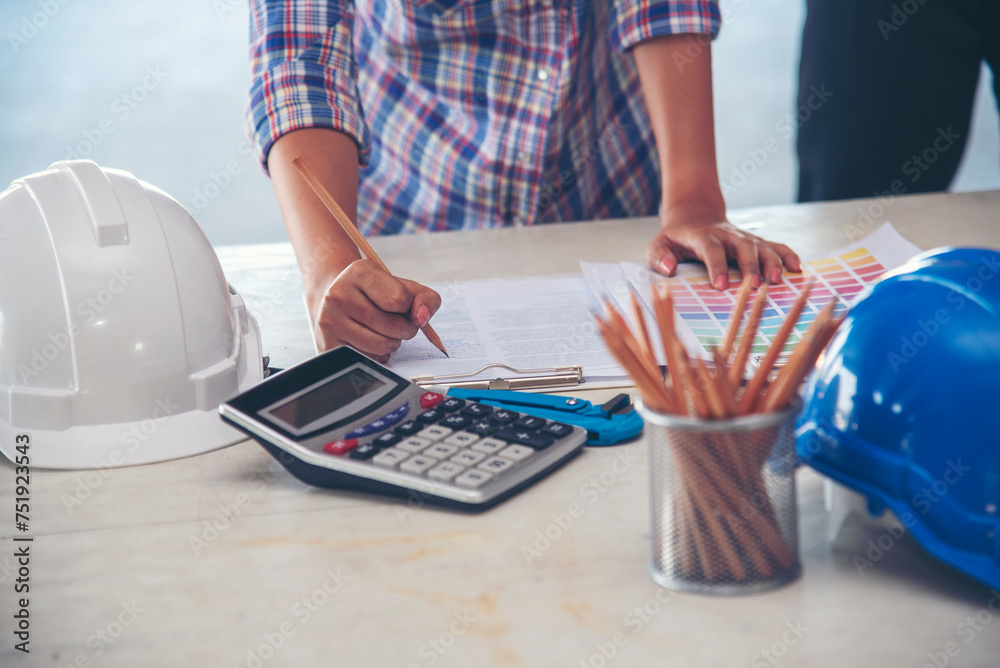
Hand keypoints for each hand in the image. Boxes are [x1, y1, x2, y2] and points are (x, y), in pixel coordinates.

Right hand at [311, 259, 441, 361]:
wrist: (336, 295)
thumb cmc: (377, 293)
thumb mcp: (404, 287)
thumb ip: (426, 299)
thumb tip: (422, 319)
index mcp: (359, 272)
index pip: (399, 300)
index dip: (408, 306)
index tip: (400, 304)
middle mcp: (339, 294)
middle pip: (393, 327)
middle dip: (405, 329)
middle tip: (398, 323)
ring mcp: (330, 321)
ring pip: (382, 346)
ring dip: (393, 343)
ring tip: (385, 332)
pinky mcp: (328, 344)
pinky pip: (369, 360)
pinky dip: (378, 355)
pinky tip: (370, 341)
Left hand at [646, 209, 801, 290]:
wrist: (694, 216)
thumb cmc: (675, 239)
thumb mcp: (658, 245)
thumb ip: (659, 257)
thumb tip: (669, 269)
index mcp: (702, 236)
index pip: (711, 249)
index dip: (717, 266)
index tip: (721, 286)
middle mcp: (727, 235)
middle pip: (743, 245)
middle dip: (751, 265)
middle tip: (756, 286)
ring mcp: (743, 237)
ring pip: (762, 246)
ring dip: (772, 262)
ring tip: (777, 280)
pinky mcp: (754, 241)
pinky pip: (775, 246)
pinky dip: (787, 255)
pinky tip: (797, 268)